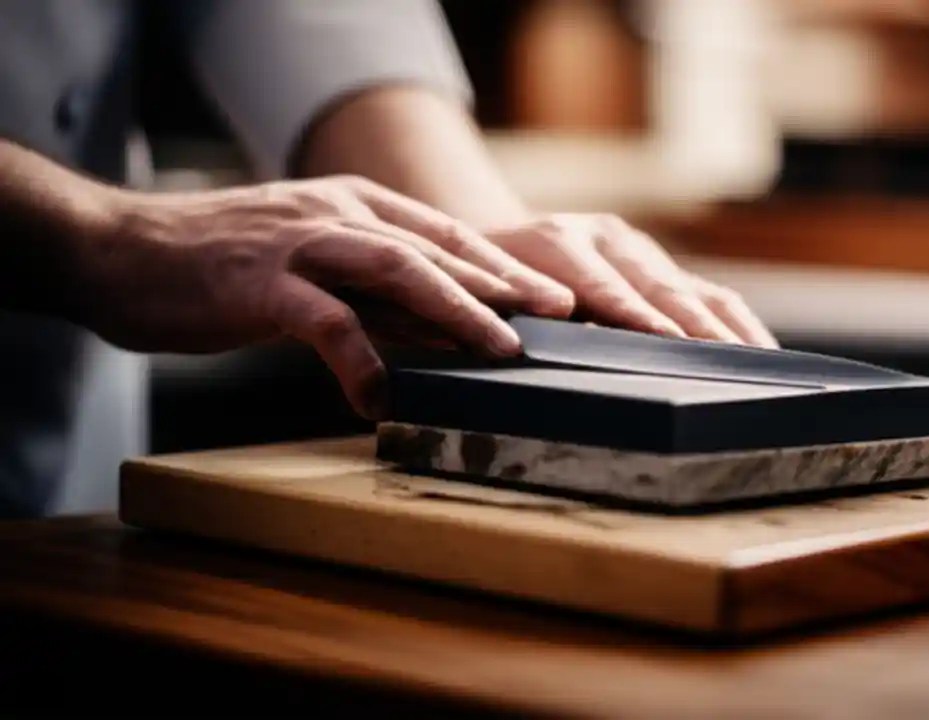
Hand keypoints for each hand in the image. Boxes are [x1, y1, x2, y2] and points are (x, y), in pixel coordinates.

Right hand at [77, 175, 573, 417]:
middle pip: (438, 248)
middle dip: (505, 284)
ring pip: (398, 270)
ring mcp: (300, 244)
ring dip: (458, 310)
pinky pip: (326, 322)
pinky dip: (361, 361)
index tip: (557, 296)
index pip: (446, 235)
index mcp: (354, 206)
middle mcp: (337, 214)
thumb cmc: (222, 269)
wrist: (122, 253)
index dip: (505, 266)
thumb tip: (446, 334)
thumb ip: (377, 297)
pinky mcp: (260, 283)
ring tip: (502, 350)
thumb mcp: (314, 272)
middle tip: (561, 314)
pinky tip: (381, 399)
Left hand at [484, 214, 777, 347]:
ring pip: (693, 289)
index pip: (601, 282)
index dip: (633, 312)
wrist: (495, 239)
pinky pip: (710, 294)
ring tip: (760, 365)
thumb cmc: (484, 282)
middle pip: (658, 285)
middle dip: (695, 325)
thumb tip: (547, 328)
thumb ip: (509, 310)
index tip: (662, 337)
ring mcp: (640, 249)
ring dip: (726, 329)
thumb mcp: (483, 292)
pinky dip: (736, 324)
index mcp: (555, 240)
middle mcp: (605, 237)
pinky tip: (761, 354)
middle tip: (727, 360)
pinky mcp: (663, 265)